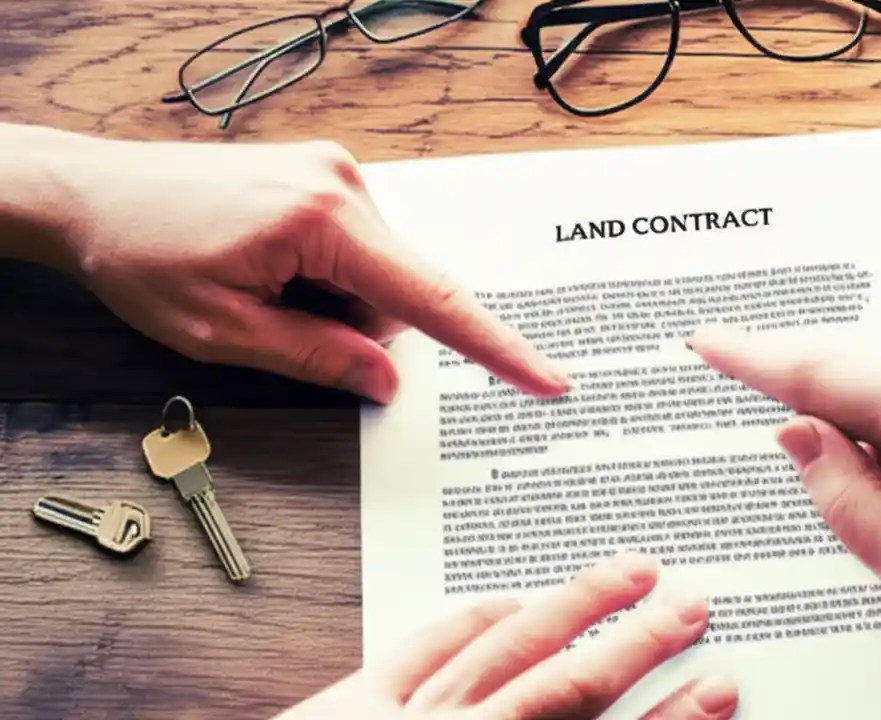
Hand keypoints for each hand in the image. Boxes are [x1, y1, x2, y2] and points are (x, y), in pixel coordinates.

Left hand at [44, 131, 566, 401]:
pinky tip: (273, 268)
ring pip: (376, 273)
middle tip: (277, 323)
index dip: (495, 347)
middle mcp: (343, 183)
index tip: (545, 378)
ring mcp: (335, 174)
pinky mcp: (324, 177)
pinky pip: (357, 247)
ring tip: (262, 288)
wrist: (91, 192)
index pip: (430, 299)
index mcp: (323, 220)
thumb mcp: (225, 333)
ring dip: (335, 301)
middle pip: (399, 290)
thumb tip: (388, 380)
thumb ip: (319, 358)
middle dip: (355, 325)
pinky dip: (328, 276)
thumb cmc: (142, 253)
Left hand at [277, 554, 735, 719]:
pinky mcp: (351, 704)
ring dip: (571, 605)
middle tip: (689, 606)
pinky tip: (511, 599)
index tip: (720, 686)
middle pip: (565, 685)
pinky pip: (422, 645)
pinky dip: (473, 616)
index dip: (673, 718)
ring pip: (505, 646)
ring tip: (623, 571)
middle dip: (636, 643)